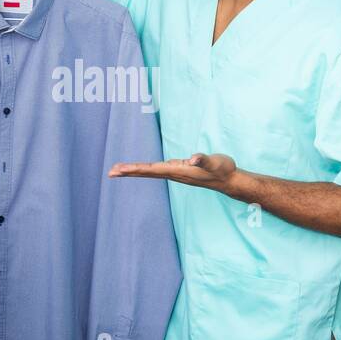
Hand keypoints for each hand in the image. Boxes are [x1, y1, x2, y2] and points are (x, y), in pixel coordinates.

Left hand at [109, 153, 240, 193]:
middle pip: (147, 172)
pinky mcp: (180, 170)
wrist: (230, 180)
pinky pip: (158, 170)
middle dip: (128, 172)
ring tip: (120, 170)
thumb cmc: (223, 170)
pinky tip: (142, 169)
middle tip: (110, 172)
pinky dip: (146, 169)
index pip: (151, 169)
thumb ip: (204, 160)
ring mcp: (176, 172)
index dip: (135, 169)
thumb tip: (194, 159)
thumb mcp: (215, 162)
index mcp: (178, 171)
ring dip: (135, 171)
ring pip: (151, 172)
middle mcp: (174, 173)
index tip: (119, 170)